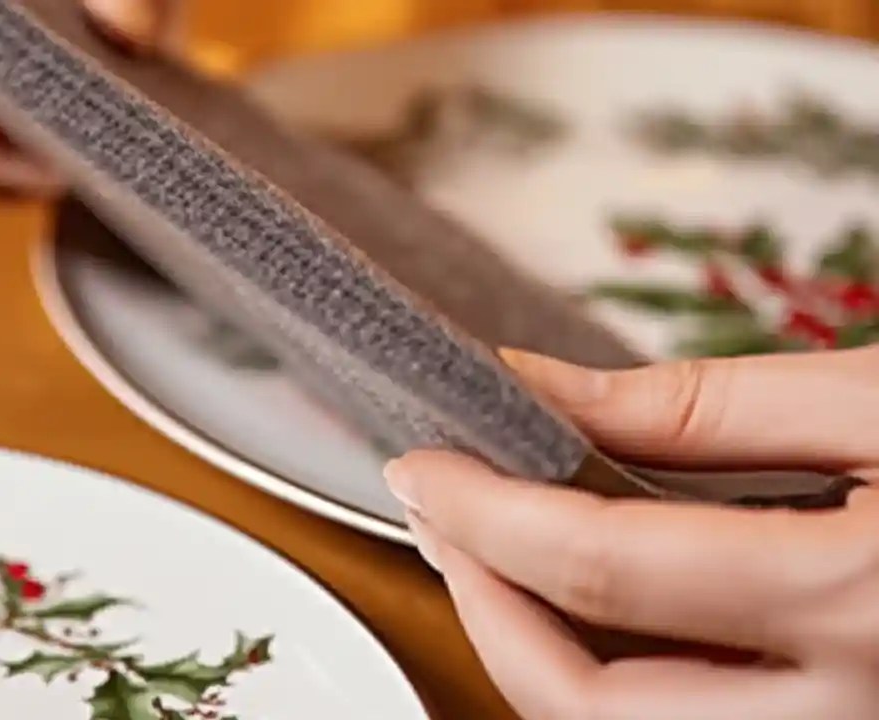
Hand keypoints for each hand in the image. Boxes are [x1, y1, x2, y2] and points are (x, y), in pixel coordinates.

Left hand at [385, 347, 878, 719]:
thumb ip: (705, 405)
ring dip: (532, 656)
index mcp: (858, 601)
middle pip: (589, 703)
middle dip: (483, 611)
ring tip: (492, 561)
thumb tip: (545, 390)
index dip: (485, 516)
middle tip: (439, 524)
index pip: (603, 569)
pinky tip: (579, 609)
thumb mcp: (877, 402)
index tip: (423, 470)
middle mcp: (843, 715)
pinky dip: (604, 679)